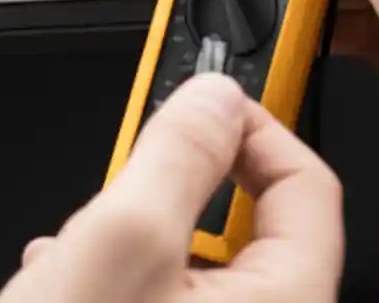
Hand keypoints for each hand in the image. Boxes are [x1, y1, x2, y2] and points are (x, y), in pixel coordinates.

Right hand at [0, 74, 341, 302]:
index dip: (253, 126)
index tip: (198, 103)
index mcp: (287, 300)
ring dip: (135, 230)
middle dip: (173, 184)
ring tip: (83, 241)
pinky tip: (69, 276)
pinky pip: (165, 292)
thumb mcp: (120, 242)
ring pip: (195, 256)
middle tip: (130, 173)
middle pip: (247, 217)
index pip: (309, 181)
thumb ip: (175, 156)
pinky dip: (120, 271)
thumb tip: (214, 96)